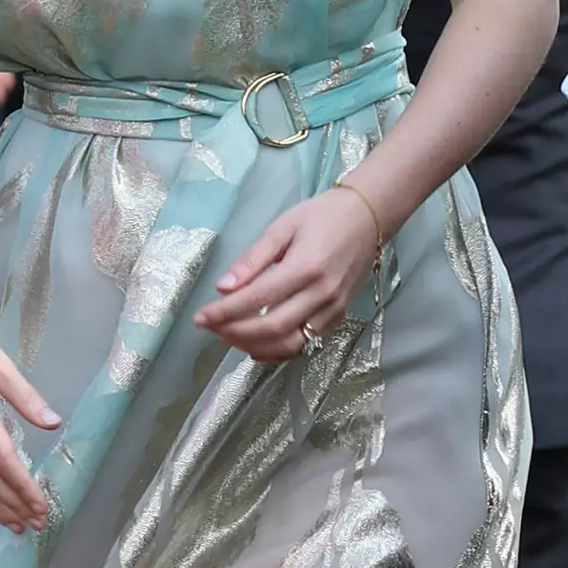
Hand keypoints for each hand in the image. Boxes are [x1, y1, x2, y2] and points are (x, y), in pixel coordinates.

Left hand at [197, 185, 380, 359]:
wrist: (368, 218)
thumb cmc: (322, 216)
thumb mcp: (282, 227)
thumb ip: (252, 259)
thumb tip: (223, 288)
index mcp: (305, 267)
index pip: (257, 299)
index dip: (224, 312)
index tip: (200, 318)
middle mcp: (321, 294)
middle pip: (272, 328)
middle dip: (235, 332)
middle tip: (211, 328)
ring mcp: (333, 309)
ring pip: (290, 343)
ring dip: (255, 346)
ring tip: (229, 336)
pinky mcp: (339, 317)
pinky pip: (306, 344)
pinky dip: (278, 350)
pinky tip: (256, 344)